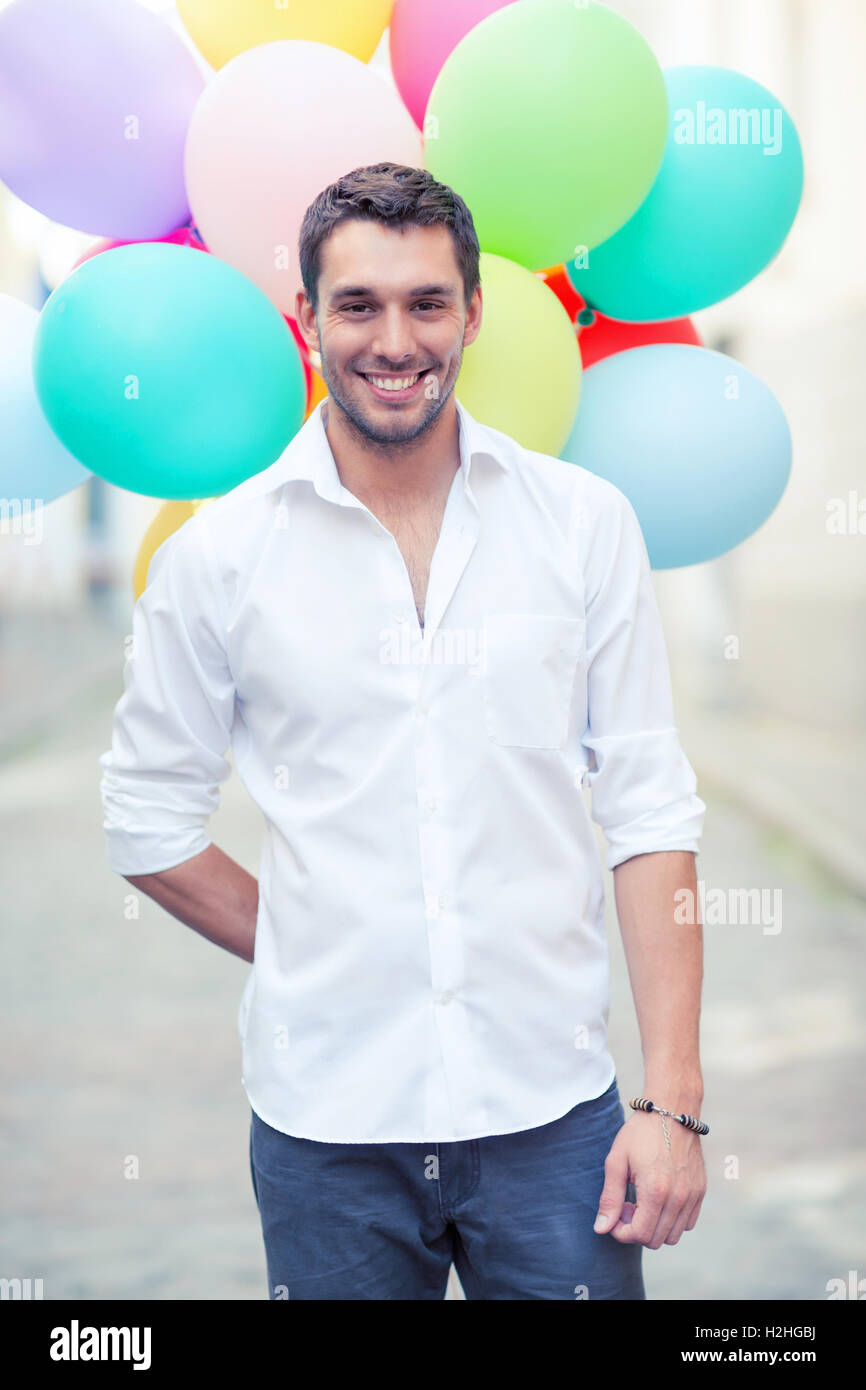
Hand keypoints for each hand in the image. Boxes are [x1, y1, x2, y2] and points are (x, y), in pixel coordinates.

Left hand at [593, 1109, 706, 1247]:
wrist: (671, 1110)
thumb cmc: (640, 1133)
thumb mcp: (617, 1161)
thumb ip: (610, 1198)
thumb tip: (601, 1228)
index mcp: (656, 1191)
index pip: (639, 1235)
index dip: (621, 1232)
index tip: (615, 1214)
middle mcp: (679, 1197)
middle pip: (655, 1240)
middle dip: (636, 1230)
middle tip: (627, 1206)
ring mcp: (693, 1195)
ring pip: (673, 1235)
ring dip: (654, 1227)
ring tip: (643, 1202)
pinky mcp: (701, 1191)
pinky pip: (688, 1223)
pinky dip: (672, 1220)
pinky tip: (659, 1199)